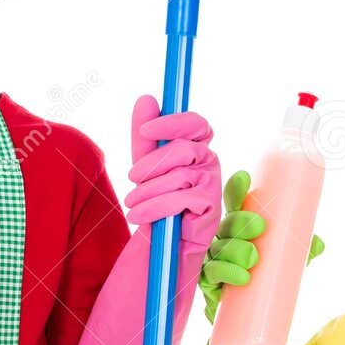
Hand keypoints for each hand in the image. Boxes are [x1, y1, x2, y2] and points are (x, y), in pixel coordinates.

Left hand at [119, 94, 221, 250]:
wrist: (159, 245)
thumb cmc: (156, 203)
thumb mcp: (144, 168)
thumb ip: (145, 138)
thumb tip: (146, 98)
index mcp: (196, 149)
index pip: (196, 124)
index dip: (174, 122)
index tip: (146, 129)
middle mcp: (209, 164)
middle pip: (184, 149)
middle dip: (152, 163)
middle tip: (131, 177)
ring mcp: (213, 187)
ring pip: (180, 176)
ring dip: (148, 191)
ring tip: (132, 205)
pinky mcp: (211, 211)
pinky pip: (183, 198)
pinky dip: (156, 208)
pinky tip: (140, 217)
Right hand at [198, 169, 324, 323]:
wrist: (249, 323)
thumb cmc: (265, 283)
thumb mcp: (287, 264)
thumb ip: (301, 251)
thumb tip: (318, 243)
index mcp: (240, 229)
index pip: (234, 203)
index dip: (236, 188)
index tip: (245, 177)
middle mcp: (223, 241)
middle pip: (227, 224)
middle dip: (240, 222)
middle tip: (260, 228)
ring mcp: (213, 262)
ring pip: (218, 248)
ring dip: (234, 250)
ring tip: (253, 259)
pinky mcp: (209, 285)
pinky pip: (211, 275)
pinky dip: (226, 274)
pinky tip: (241, 278)